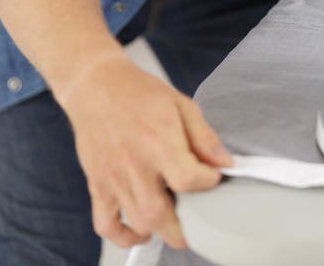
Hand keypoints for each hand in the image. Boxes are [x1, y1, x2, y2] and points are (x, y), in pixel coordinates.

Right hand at [56, 53, 232, 248]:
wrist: (97, 86)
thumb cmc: (139, 93)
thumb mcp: (180, 104)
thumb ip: (204, 137)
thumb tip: (225, 163)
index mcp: (159, 142)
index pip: (189, 179)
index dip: (208, 182)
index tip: (211, 176)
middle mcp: (135, 165)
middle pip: (161, 215)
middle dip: (185, 225)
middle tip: (197, 219)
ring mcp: (113, 179)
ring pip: (138, 222)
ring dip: (160, 228)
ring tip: (173, 217)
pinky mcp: (98, 185)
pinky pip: (106, 225)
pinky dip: (123, 236)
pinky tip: (141, 230)